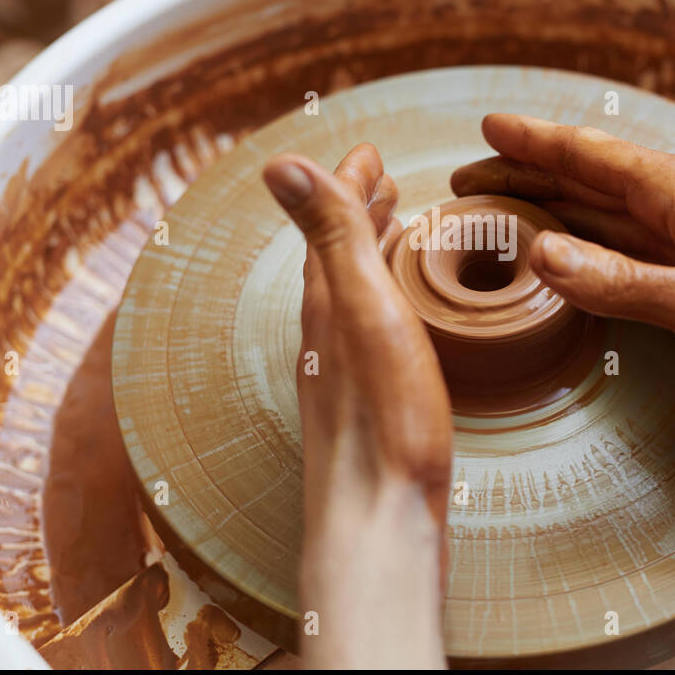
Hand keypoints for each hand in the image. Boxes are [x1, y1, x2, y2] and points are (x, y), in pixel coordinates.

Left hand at [264, 144, 452, 668]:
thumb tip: (280, 164)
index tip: (366, 153)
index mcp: (328, 306)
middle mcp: (325, 337)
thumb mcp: (364, 310)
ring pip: (349, 295)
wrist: (377, 522)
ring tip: (391, 234)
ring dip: (367, 255)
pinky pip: (365, 331)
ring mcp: (341, 374)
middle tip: (380, 182)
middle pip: (336, 257)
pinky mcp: (363, 407)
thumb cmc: (384, 421)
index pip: (329, 226)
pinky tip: (393, 321)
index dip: (346, 184)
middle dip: (356, 212)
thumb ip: (332, 237)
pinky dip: (379, 302)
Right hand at [451, 114, 674, 401]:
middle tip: (470, 179)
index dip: (534, 142)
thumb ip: (621, 283)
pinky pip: (632, 246)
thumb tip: (541, 254)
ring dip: (554, 210)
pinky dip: (591, 245)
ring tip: (506, 214)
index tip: (487, 128)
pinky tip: (577, 255)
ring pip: (607, 213)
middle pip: (588, 181)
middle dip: (528, 177)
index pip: (588, 157)